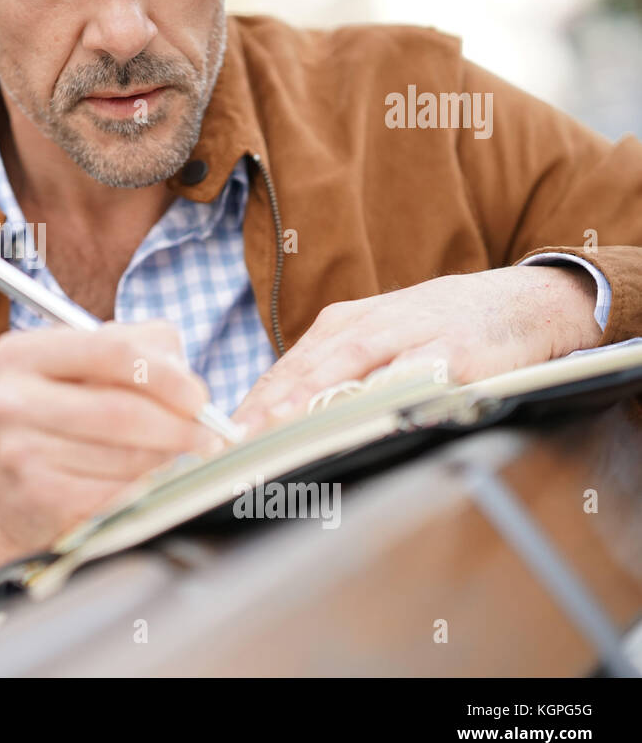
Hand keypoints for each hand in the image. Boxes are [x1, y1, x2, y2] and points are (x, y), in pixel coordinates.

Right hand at [0, 320, 216, 595]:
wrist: (12, 491)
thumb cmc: (66, 415)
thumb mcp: (88, 367)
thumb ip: (144, 349)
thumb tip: (191, 387)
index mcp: (20, 353)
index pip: (111, 351)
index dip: (168, 374)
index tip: (199, 397)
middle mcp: (10, 401)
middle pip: (122, 411)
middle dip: (180, 426)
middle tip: (210, 436)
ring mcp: (19, 453)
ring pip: (127, 457)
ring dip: (171, 461)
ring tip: (186, 458)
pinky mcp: (38, 499)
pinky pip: (118, 494)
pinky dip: (150, 491)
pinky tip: (157, 485)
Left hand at [231, 264, 601, 436]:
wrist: (521, 301)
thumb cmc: (437, 326)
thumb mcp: (378, 337)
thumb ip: (333, 372)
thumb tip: (278, 418)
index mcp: (342, 325)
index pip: (287, 369)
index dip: (254, 404)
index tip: (223, 439)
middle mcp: (369, 326)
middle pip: (308, 368)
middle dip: (269, 407)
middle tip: (237, 441)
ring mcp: (412, 337)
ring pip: (350, 367)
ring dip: (311, 399)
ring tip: (279, 428)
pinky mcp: (454, 354)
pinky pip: (413, 377)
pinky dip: (383, 396)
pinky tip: (360, 418)